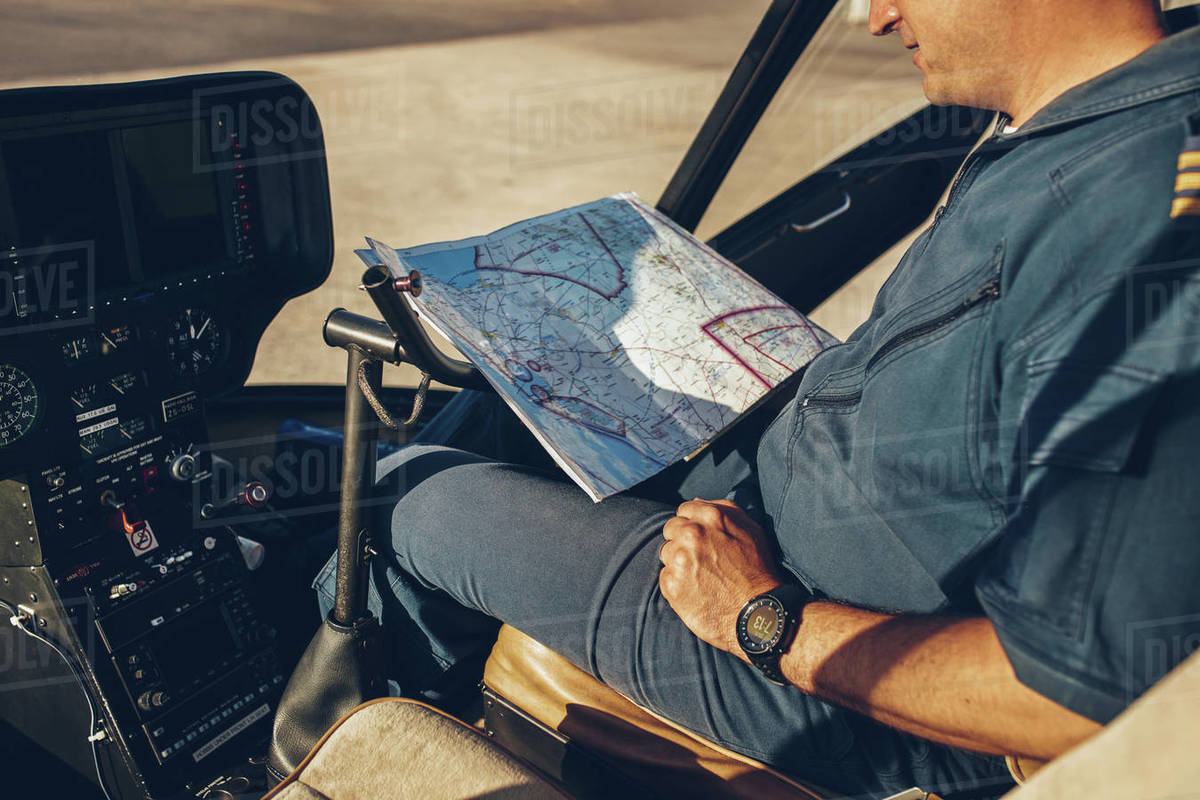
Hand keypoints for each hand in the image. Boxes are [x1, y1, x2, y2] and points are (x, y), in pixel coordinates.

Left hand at [658, 498, 782, 657]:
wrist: (758, 614)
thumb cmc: (758, 570)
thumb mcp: (751, 530)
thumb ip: (723, 509)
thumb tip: (696, 502)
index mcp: (711, 516)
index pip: (684, 510)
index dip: (693, 524)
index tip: (703, 538)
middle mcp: (692, 534)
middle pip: (672, 529)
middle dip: (683, 541)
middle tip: (703, 559)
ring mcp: (679, 560)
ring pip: (666, 553)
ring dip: (679, 562)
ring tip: (702, 576)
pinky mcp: (671, 585)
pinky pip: (665, 577)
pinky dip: (677, 583)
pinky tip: (697, 590)